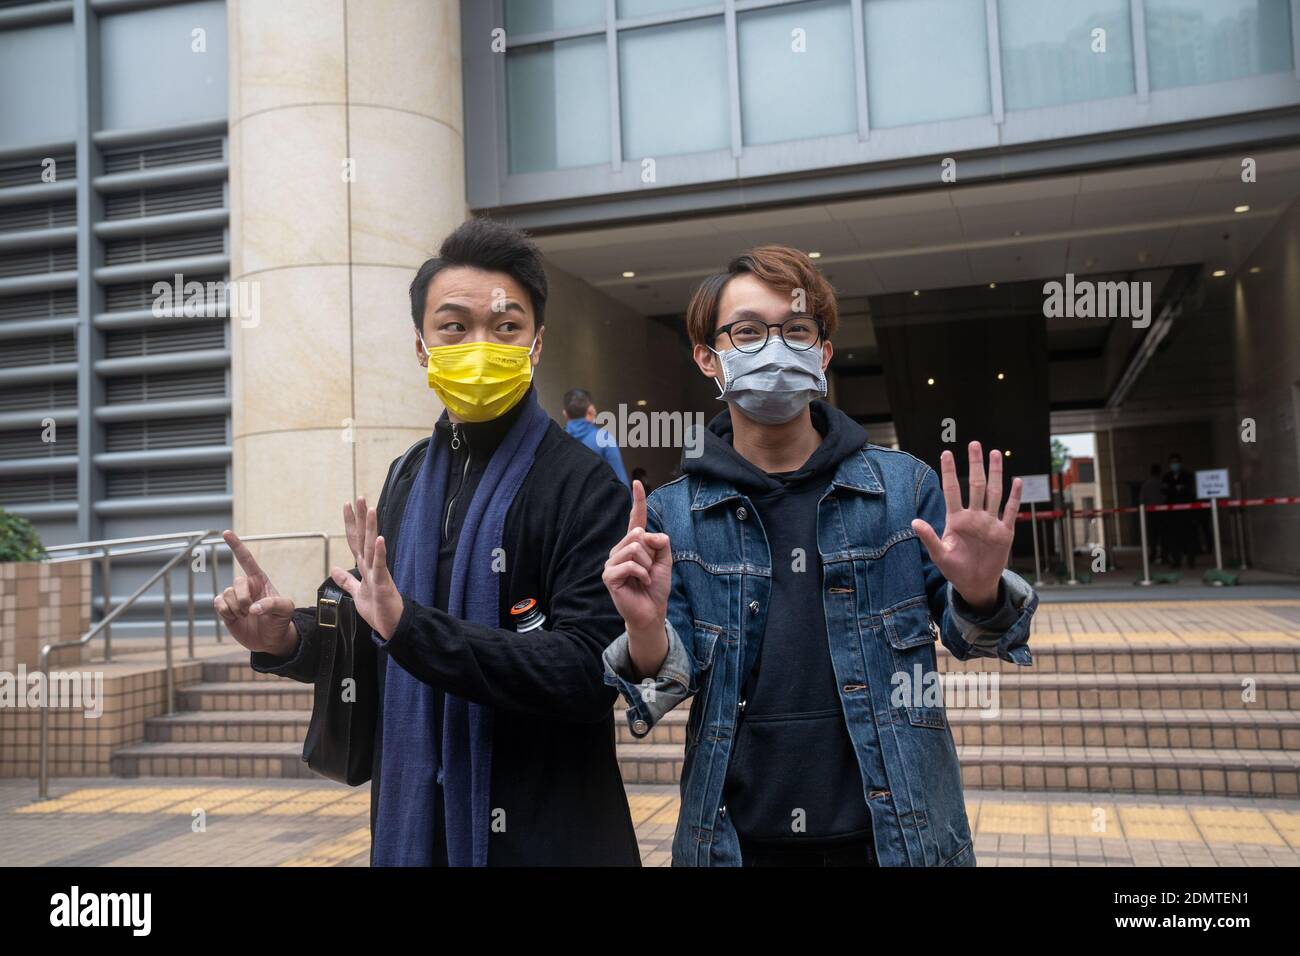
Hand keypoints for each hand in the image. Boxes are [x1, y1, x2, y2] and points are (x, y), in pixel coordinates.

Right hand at [215, 530, 297, 655]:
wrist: (270, 640)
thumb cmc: (280, 620)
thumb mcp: (286, 610)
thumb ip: (274, 604)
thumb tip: (254, 608)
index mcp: (259, 580)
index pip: (246, 560)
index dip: (236, 546)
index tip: (226, 533)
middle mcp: (245, 586)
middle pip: (236, 583)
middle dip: (244, 599)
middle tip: (253, 612)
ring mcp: (234, 598)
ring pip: (226, 595)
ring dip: (238, 609)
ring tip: (247, 616)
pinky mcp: (225, 610)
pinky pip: (218, 604)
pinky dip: (227, 613)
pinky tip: (236, 618)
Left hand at [333, 496, 404, 640]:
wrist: (392, 625)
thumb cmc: (378, 608)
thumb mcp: (356, 592)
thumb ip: (346, 580)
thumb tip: (335, 568)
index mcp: (365, 565)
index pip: (355, 539)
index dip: (351, 522)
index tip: (347, 505)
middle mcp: (372, 564)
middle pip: (364, 536)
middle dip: (361, 517)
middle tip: (359, 496)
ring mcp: (378, 572)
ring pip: (372, 546)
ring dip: (372, 527)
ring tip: (371, 510)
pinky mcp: (384, 583)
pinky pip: (381, 565)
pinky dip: (380, 552)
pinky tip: (380, 539)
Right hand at [603, 480, 672, 643]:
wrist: (651, 611)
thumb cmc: (656, 587)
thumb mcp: (665, 561)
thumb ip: (660, 543)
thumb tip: (646, 534)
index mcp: (633, 544)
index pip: (635, 519)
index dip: (637, 501)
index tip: (637, 482)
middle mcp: (620, 549)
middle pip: (638, 535)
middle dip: (652, 553)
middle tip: (650, 570)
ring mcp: (612, 562)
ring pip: (635, 548)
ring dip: (647, 565)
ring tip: (644, 578)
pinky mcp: (609, 575)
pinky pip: (631, 564)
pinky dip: (642, 574)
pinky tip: (640, 583)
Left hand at [912, 442, 1021, 613]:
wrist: (975, 584)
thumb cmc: (954, 569)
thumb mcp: (939, 554)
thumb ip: (929, 537)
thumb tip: (914, 522)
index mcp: (956, 520)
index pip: (952, 490)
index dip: (949, 472)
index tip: (946, 453)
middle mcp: (974, 516)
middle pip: (975, 485)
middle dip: (975, 465)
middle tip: (975, 444)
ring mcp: (990, 523)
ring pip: (993, 493)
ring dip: (995, 474)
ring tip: (995, 453)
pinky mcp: (1004, 533)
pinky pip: (1010, 512)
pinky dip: (1014, 497)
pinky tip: (1016, 481)